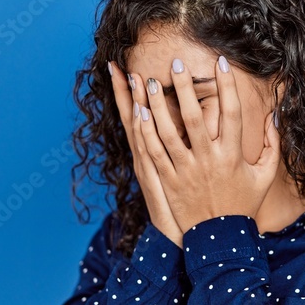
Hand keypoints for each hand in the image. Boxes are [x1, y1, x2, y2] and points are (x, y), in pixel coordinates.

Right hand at [107, 60, 183, 247]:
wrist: (178, 240)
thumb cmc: (183, 210)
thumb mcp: (176, 179)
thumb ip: (180, 153)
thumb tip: (185, 128)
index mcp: (153, 156)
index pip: (139, 118)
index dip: (129, 95)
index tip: (123, 68)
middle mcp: (146, 159)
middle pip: (133, 119)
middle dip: (126, 92)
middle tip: (119, 64)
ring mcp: (149, 169)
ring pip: (139, 130)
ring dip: (133, 103)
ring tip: (131, 77)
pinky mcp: (157, 180)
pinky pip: (148, 151)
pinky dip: (142, 132)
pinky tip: (139, 112)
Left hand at [133, 55, 280, 232]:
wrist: (221, 241)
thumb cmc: (244, 206)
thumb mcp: (264, 177)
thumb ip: (272, 145)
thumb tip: (274, 116)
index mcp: (233, 156)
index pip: (232, 113)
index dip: (227, 85)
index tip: (220, 61)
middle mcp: (209, 160)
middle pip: (194, 116)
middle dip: (184, 87)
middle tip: (176, 63)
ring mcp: (186, 171)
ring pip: (168, 131)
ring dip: (157, 105)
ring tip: (148, 81)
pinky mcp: (169, 181)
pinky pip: (155, 152)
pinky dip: (146, 131)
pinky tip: (139, 112)